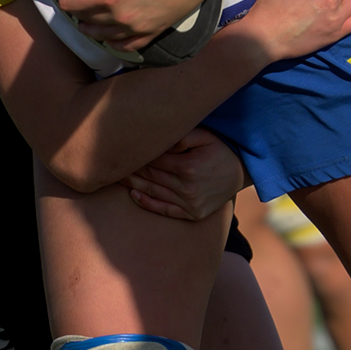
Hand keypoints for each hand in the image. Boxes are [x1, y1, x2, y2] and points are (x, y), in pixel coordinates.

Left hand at [58, 0, 227, 52]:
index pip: (72, 4)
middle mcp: (120, 17)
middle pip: (84, 19)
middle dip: (77, 7)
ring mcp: (136, 28)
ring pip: (100, 35)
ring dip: (90, 25)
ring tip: (90, 12)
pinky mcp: (151, 33)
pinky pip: (124, 46)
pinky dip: (111, 41)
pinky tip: (109, 33)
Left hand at [121, 128, 247, 220]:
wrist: (241, 173)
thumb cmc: (220, 149)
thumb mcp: (204, 136)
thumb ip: (182, 136)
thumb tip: (159, 138)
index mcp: (188, 167)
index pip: (154, 159)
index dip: (137, 153)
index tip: (121, 147)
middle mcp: (187, 188)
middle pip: (150, 176)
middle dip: (130, 168)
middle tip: (110, 161)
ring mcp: (190, 204)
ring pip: (153, 192)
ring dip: (133, 184)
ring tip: (115, 176)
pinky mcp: (192, 214)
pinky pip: (164, 210)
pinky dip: (147, 203)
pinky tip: (133, 194)